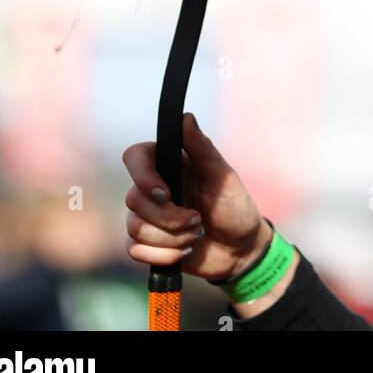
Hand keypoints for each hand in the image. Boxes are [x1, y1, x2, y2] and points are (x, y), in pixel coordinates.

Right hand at [123, 113, 278, 288]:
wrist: (240, 249)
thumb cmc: (235, 207)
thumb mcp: (224, 176)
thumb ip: (202, 148)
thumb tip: (185, 117)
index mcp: (169, 164)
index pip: (134, 157)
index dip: (142, 176)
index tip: (166, 194)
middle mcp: (153, 187)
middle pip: (133, 199)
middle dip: (168, 218)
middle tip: (198, 220)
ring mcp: (148, 216)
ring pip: (135, 228)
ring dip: (170, 238)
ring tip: (196, 234)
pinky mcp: (148, 243)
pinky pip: (134, 250)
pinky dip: (162, 256)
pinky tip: (184, 252)